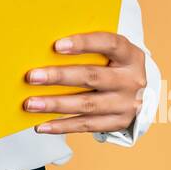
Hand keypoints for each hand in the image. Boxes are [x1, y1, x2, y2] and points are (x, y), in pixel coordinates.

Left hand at [23, 31, 146, 135]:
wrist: (139, 94)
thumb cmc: (115, 66)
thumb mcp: (112, 53)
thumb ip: (89, 49)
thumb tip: (46, 49)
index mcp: (130, 55)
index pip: (109, 43)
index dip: (83, 44)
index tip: (57, 45)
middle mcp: (131, 80)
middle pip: (92, 77)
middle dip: (59, 76)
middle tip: (32, 77)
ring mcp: (126, 104)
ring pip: (86, 104)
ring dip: (55, 105)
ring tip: (31, 104)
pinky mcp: (117, 123)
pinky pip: (86, 126)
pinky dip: (62, 125)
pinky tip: (42, 125)